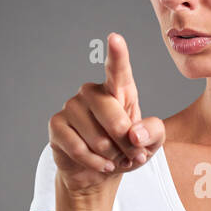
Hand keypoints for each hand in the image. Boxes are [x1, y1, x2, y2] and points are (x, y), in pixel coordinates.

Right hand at [47, 32, 165, 197]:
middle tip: (132, 156)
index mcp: (119, 89)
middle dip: (126, 144)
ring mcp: (72, 106)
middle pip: (113, 117)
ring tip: (114, 158)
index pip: (117, 69)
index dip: (117, 54)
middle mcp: (92, 92)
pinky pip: (79, 149)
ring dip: (111, 156)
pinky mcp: (57, 124)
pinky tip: (101, 164)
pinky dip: (94, 163)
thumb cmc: (126, 150)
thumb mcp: (152, 143)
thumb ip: (153, 132)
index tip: (115, 38)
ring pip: (97, 138)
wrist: (100, 172)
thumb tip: (134, 133)